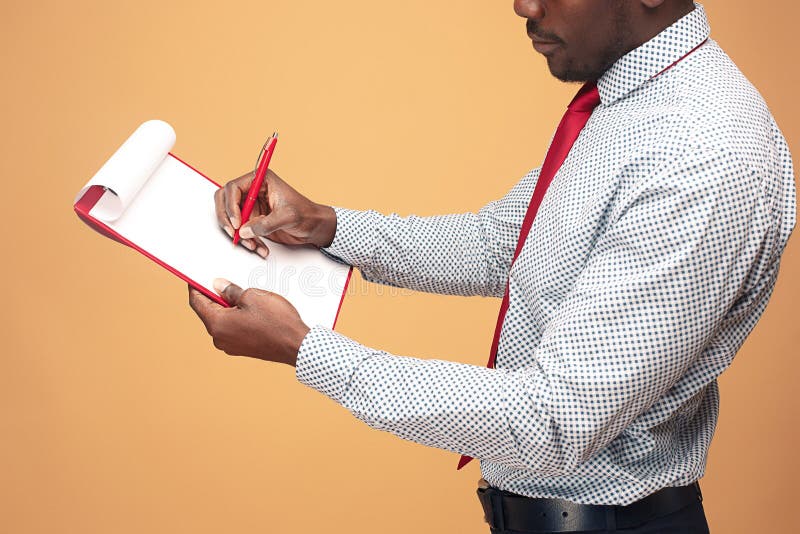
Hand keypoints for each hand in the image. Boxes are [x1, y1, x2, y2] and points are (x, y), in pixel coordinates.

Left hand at [188, 279, 310, 365]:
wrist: (296, 345)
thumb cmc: (276, 322)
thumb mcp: (252, 296)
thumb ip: (231, 290)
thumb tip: (218, 286)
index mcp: (217, 324)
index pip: (197, 302)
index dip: (194, 287)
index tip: (194, 278)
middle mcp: (219, 338)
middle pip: (209, 312)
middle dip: (214, 296)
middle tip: (222, 281)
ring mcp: (230, 346)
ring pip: (222, 321)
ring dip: (227, 307)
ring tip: (242, 295)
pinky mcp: (242, 349)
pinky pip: (232, 329)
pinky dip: (236, 318)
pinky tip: (250, 309)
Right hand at [214, 169, 336, 257]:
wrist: (315, 227)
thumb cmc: (306, 214)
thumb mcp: (287, 217)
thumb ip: (265, 224)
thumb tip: (244, 231)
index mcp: (261, 180)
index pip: (234, 188)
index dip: (231, 205)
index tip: (237, 222)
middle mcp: (254, 191)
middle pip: (225, 200)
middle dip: (227, 219)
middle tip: (234, 233)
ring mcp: (252, 206)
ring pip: (231, 218)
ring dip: (238, 234)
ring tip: (253, 244)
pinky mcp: (253, 220)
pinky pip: (241, 231)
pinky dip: (247, 241)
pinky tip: (260, 247)